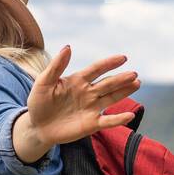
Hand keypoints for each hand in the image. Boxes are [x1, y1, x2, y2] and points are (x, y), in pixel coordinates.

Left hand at [25, 46, 140, 146]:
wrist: (36, 127)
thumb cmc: (39, 102)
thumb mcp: (43, 83)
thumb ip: (56, 66)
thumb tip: (68, 47)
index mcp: (78, 80)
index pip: (96, 69)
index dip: (109, 63)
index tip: (122, 58)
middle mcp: (88, 92)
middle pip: (108, 83)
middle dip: (121, 78)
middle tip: (134, 74)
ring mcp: (91, 108)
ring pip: (112, 97)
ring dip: (125, 91)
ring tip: (137, 83)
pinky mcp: (92, 123)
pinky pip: (108, 121)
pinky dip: (118, 119)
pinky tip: (130, 116)